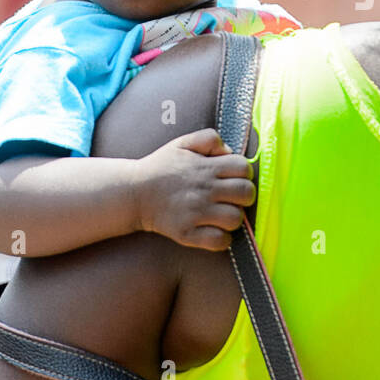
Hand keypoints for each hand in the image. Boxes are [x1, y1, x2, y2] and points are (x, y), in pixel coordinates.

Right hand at [133, 129, 255, 250]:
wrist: (133, 193)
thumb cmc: (161, 168)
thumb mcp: (183, 143)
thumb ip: (209, 138)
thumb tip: (229, 151)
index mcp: (206, 167)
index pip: (244, 168)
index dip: (243, 173)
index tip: (233, 179)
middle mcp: (203, 189)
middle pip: (246, 194)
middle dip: (243, 196)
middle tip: (231, 198)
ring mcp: (196, 212)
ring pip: (235, 219)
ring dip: (233, 218)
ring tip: (221, 215)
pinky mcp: (187, 233)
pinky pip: (219, 241)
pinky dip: (221, 239)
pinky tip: (213, 231)